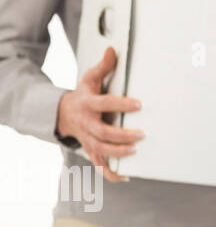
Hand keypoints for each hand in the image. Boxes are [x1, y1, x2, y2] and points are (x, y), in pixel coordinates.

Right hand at [55, 46, 142, 183]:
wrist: (62, 114)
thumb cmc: (83, 95)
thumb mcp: (89, 79)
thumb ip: (103, 66)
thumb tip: (113, 49)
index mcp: (89, 104)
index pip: (106, 104)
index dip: (122, 104)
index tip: (139, 104)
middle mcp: (87, 124)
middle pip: (103, 132)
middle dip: (122, 135)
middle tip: (142, 134)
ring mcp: (88, 139)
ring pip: (101, 150)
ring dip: (118, 152)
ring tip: (135, 151)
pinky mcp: (91, 150)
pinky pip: (99, 165)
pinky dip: (110, 173)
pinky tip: (125, 176)